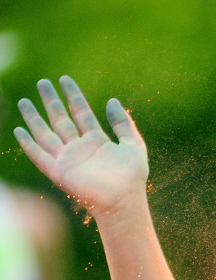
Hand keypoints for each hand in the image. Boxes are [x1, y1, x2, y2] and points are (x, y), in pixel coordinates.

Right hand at [13, 76, 148, 217]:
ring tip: (24, 101)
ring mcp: (68, 159)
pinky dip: (28, 144)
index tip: (65, 79)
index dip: (73, 95)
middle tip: (42, 82)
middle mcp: (79, 148)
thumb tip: (112, 101)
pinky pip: (39, 156)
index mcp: (97, 140)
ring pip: (46, 133)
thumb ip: (123, 123)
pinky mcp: (59, 172)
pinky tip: (19, 131)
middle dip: (52, 101)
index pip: (81, 112)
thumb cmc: (132, 176)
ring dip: (34, 118)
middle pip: (61, 119)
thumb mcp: (132, 143)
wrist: (124, 200)